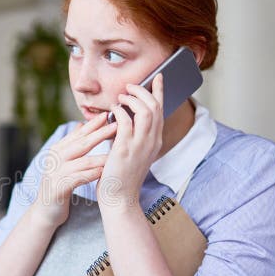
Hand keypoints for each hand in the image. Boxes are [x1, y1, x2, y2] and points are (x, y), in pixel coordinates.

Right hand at [32, 113, 115, 226]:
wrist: (45, 211)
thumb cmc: (59, 185)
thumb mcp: (63, 162)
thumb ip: (72, 144)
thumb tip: (81, 124)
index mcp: (57, 150)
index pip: (77, 134)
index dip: (93, 124)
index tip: (109, 115)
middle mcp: (55, 159)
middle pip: (81, 144)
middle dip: (100, 134)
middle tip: (117, 125)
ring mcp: (55, 173)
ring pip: (82, 161)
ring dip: (101, 156)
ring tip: (118, 152)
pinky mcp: (58, 188)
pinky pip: (78, 178)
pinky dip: (92, 174)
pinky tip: (104, 172)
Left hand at [97, 73, 164, 210]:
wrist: (119, 198)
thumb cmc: (121, 176)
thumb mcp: (133, 152)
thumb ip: (132, 135)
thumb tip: (125, 116)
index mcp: (155, 142)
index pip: (161, 111)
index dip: (160, 91)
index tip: (157, 77)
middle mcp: (152, 142)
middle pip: (155, 107)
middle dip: (143, 91)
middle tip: (129, 87)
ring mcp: (140, 146)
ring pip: (145, 111)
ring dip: (132, 99)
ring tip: (121, 97)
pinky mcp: (125, 150)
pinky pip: (126, 122)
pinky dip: (120, 112)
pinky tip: (113, 110)